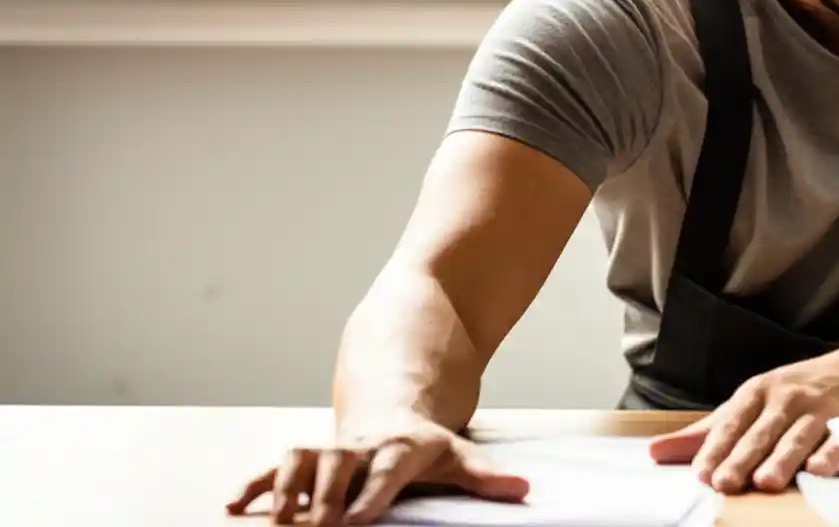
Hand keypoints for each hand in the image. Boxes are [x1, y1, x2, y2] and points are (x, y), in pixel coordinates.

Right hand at [225, 420, 528, 525]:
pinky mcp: (304, 457)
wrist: (390, 405)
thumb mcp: (458, 455)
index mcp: (398, 449)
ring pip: (299, 459)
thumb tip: (523, 489)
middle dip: (324, 495)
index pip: (385, 472)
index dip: (371, 495)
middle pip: (337, 464)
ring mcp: (328, 449)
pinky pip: (272, 467)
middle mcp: (359, 447)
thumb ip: (484, 476)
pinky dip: (252, 484)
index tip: (359, 519)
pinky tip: (234, 507)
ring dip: (285, 488)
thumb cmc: (423, 445)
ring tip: (275, 520)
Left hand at [648, 356, 838, 493]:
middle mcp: (786, 398)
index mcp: (757, 394)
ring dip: (781, 458)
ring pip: (797, 436)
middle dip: (742, 457)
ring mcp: (819, 409)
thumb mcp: (750, 405)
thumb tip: (655, 452)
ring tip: (766, 482)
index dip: (715, 448)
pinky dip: (830, 454)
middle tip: (724, 483)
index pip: (731, 423)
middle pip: (761, 431)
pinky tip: (818, 469)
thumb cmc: (796, 394)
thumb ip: (707, 432)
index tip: (700, 473)